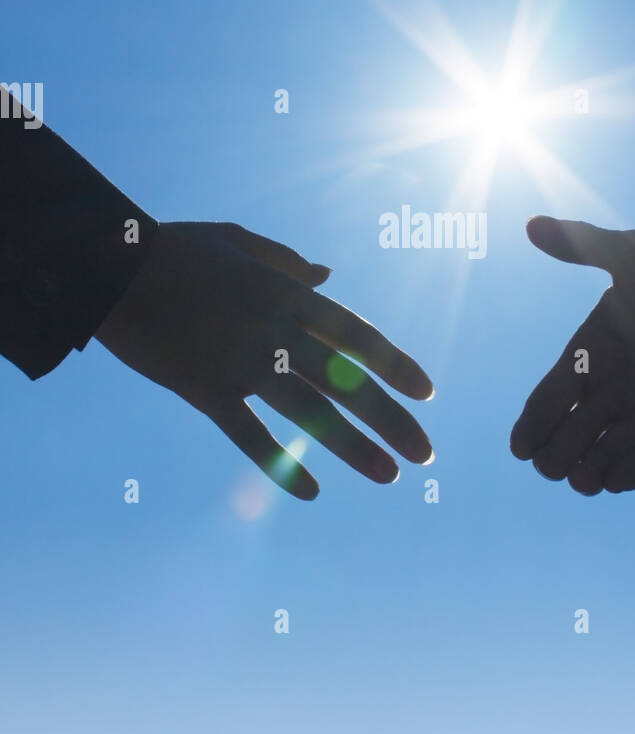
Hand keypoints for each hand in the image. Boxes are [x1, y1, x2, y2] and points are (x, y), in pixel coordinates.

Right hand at [96, 221, 433, 498]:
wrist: (108, 265)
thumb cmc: (175, 249)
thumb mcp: (238, 242)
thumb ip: (287, 263)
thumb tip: (329, 277)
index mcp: (283, 293)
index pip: (355, 334)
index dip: (394, 364)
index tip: (427, 393)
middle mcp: (271, 330)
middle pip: (343, 381)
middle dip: (389, 418)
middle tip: (426, 453)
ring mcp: (238, 362)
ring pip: (307, 412)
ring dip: (352, 447)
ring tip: (389, 476)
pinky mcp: (202, 389)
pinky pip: (247, 434)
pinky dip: (278, 464)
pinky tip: (312, 491)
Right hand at [510, 217, 634, 494]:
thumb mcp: (634, 255)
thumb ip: (584, 245)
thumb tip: (531, 226)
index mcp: (589, 356)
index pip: (547, 402)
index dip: (531, 427)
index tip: (522, 448)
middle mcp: (610, 392)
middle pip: (565, 441)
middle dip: (555, 457)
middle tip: (558, 462)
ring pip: (600, 461)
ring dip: (587, 474)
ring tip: (587, 476)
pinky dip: (628, 475)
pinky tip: (618, 476)